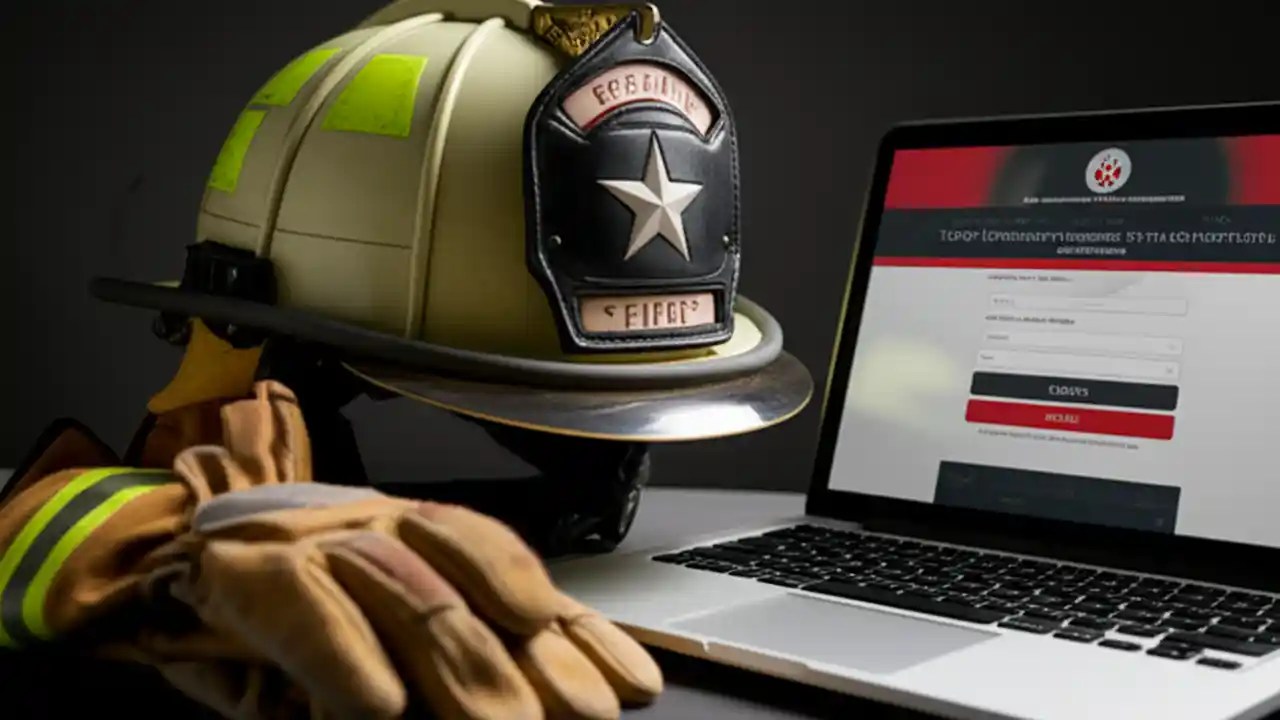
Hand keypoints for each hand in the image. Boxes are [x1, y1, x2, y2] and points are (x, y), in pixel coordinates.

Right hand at [164, 449, 661, 719]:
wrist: (168, 559)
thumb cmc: (289, 602)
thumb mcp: (388, 622)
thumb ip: (457, 646)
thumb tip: (546, 699)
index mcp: (427, 543)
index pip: (524, 583)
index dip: (580, 634)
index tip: (630, 685)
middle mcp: (389, 531)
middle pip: (483, 597)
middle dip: (537, 665)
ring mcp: (326, 545)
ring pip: (413, 603)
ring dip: (463, 676)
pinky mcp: (256, 574)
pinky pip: (310, 614)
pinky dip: (346, 660)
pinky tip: (380, 707)